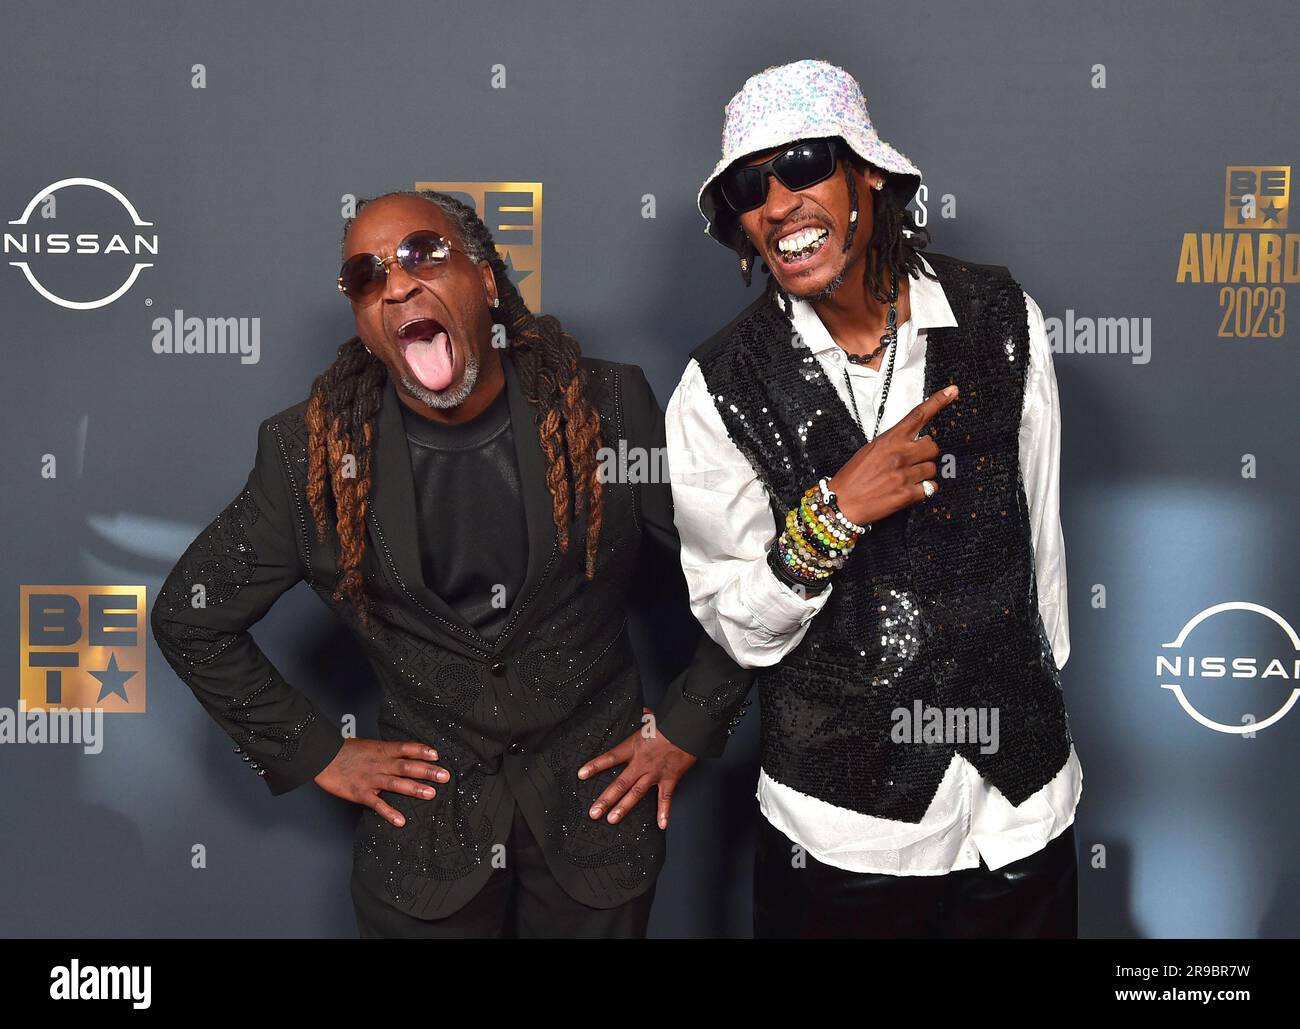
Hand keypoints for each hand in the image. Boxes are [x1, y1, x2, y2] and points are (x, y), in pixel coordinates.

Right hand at [313, 738, 449, 827]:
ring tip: (431, 793)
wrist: (321, 755)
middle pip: (407, 766)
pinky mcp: (360, 793)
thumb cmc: (345, 751)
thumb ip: (387, 752)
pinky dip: (389, 812)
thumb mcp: (370, 745)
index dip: (421, 751)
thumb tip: (405, 755)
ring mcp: (371, 778)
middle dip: (427, 770)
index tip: (437, 755)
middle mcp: (380, 763)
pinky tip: (400, 821)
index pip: (406, 748)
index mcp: (382, 750)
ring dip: (414, 788)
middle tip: (445, 775)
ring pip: (396, 783)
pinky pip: (377, 804)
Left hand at [578, 710, 696, 829]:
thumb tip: (646, 712)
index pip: (610, 758)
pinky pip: (665, 798)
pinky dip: (664, 812)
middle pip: (619, 784)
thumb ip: (647, 719)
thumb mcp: (653, 720)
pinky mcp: (669, 779)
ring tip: (611, 820)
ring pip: (635, 794)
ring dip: (623, 808)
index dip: (595, 766)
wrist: (688, 730)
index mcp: (634, 747)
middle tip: (594, 813)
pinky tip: (661, 825)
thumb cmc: (670, 723)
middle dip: (605, 800)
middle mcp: (641, 764)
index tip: (581, 774)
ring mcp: (654, 774)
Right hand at [827, 384, 958, 525]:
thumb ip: (893, 443)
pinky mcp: (907, 494)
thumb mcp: (870, 450)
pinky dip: (924, 490)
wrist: (842, 504)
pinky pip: (931, 488)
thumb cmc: (853, 477)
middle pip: (933, 446)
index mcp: (889, 440)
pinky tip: (909, 490)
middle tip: (913, 461)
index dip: (938, 401)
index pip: (918, 416)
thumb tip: (914, 442)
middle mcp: (899, 454)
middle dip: (926, 454)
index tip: (953, 391)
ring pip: (933, 468)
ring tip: (906, 478)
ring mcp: (904, 475)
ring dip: (924, 473)